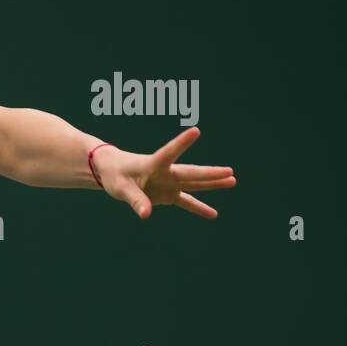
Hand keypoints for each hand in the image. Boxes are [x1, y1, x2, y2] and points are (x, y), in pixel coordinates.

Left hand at [94, 127, 235, 219]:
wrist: (114, 171)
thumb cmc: (116, 175)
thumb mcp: (121, 188)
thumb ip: (135, 200)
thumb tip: (147, 214)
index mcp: (153, 164)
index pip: (169, 152)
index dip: (181, 143)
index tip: (196, 131)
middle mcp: (166, 172)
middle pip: (190, 172)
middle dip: (209, 173)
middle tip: (230, 171)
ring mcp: (169, 183)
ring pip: (194, 184)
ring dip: (212, 183)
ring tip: (232, 181)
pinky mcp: (168, 194)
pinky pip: (186, 202)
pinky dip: (198, 208)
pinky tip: (213, 214)